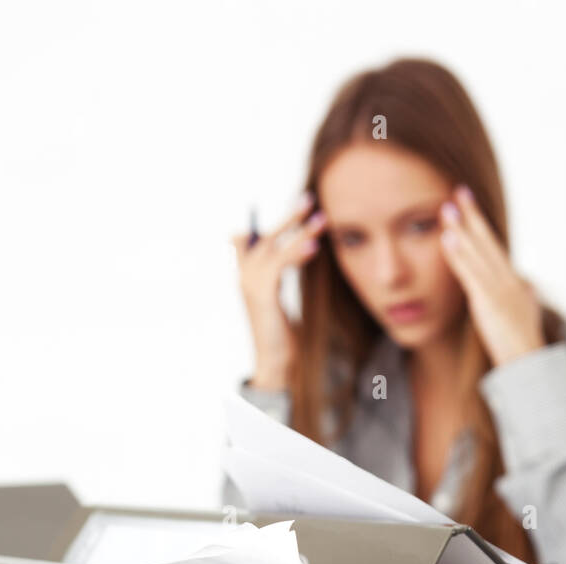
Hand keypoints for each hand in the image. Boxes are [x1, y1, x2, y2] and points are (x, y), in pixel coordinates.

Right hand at [231, 193, 326, 389]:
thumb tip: (294, 256)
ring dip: (299, 231)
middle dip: (288, 217)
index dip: (266, 225)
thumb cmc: (281, 336)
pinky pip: (279, 265)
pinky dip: (295, 254)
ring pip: (274, 247)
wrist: (276, 363)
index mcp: (247, 277)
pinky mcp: (261, 294)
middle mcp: (244, 276)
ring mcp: (249, 284)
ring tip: (321, 221)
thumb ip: (278, 278)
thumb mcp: (278, 302)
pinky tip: (313, 248)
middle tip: (309, 198)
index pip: (246, 239)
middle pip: (264, 236)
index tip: (295, 210)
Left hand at [439, 186, 544, 366]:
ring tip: (446, 208)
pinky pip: (470, 273)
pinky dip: (458, 255)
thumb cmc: (523, 346)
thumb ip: (524, 296)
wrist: (528, 363)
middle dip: (472, 215)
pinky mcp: (489, 302)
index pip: (495, 249)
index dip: (481, 227)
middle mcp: (509, 280)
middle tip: (458, 191)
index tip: (470, 205)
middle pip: (488, 242)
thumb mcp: (526, 314)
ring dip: (461, 229)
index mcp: (515, 283)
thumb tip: (528, 283)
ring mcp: (500, 290)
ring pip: (477, 253)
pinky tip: (447, 238)